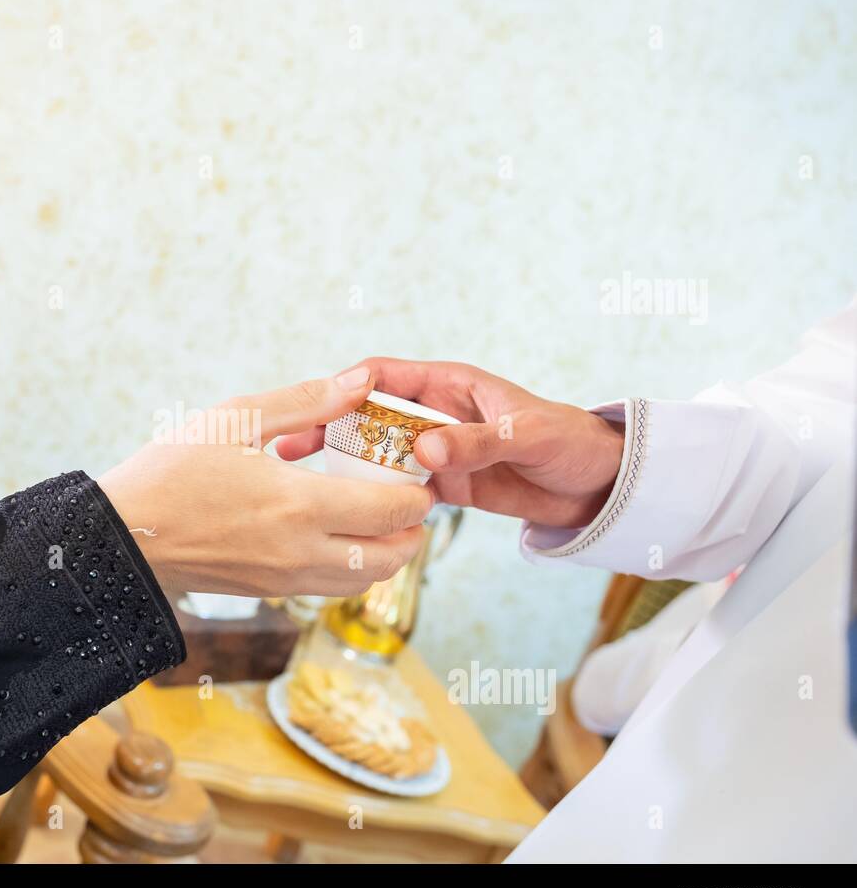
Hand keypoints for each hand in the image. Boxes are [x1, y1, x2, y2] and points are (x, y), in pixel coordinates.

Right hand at [97, 367, 435, 596]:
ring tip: (375, 515)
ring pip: (366, 580)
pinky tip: (334, 532)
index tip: (414, 472)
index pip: (392, 511)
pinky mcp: (270, 593)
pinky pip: (332, 588)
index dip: (416, 494)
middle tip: (406, 497)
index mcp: (298, 505)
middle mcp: (301, 552)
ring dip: (385, 552)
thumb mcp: (235, 418)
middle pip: (391, 556)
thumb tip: (360, 382)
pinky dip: (352, 567)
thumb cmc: (171, 470)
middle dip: (412, 529)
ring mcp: (286, 580)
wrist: (123, 534)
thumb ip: (305, 401)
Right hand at [274, 360, 623, 528]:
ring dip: (342, 465)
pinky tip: (344, 512)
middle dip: (327, 428)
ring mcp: (435, 451)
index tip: (315, 406)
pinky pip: (398, 488)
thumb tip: (423, 450)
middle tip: (288, 448)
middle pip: (368, 415)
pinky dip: (374, 497)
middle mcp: (434, 415)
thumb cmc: (569, 443)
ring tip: (301, 481)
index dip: (347, 386)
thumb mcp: (527, 436)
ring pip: (376, 454)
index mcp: (450, 385)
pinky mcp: (442, 485)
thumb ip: (476, 442)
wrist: (599, 485)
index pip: (385, 375)